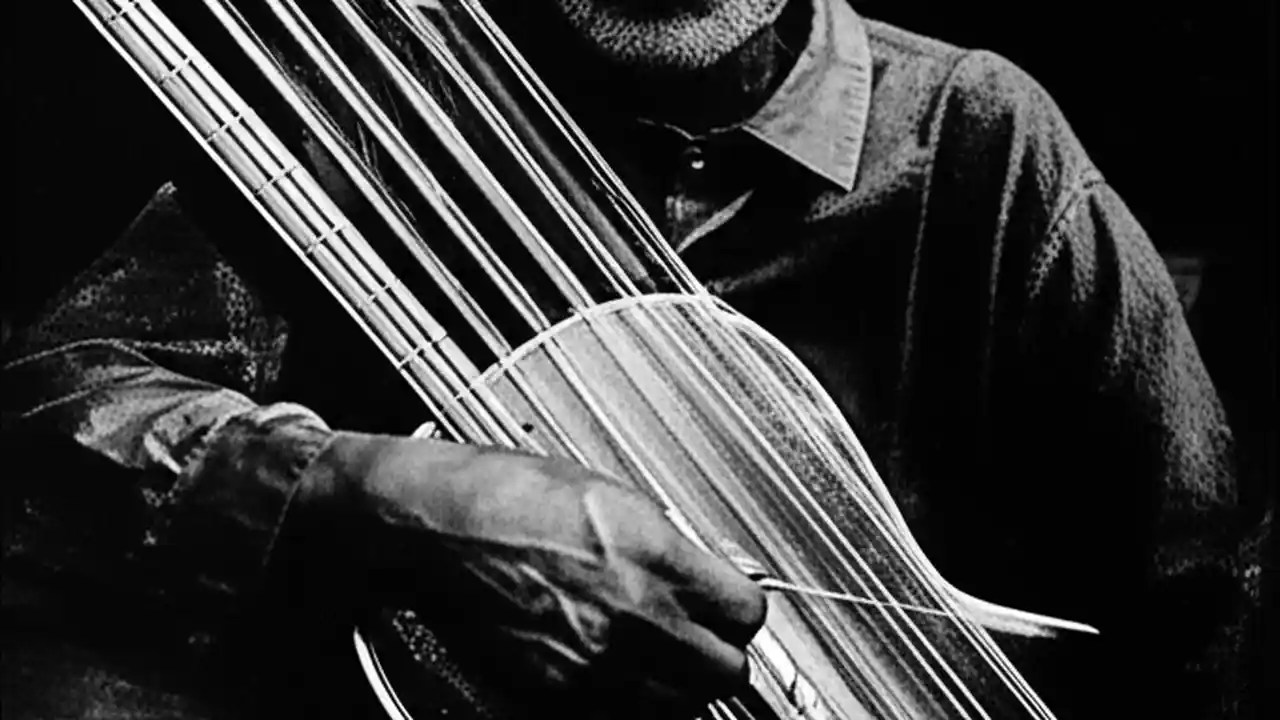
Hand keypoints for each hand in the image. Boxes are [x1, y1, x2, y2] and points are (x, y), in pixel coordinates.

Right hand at [296, 432, 766, 711]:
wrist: (432, 522)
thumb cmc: (506, 492)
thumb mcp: (610, 494)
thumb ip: (670, 544)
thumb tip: (709, 572)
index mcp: (652, 556)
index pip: (747, 613)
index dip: (741, 610)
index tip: (729, 604)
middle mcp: (630, 615)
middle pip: (725, 674)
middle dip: (718, 654)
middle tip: (698, 633)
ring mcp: (591, 661)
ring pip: (679, 705)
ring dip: (678, 683)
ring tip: (655, 652)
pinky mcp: (554, 688)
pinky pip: (621, 715)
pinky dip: (628, 700)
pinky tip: (614, 668)